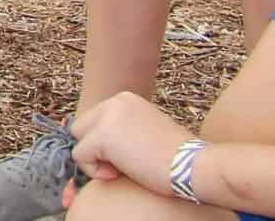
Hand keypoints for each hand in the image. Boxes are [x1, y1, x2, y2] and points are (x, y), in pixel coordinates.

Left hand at [70, 92, 189, 193]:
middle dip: (95, 149)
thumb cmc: (177, 157)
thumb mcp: (145, 132)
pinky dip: (94, 171)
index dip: (104, 143)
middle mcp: (114, 102)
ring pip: (79, 141)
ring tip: (121, 169)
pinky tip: (118, 174)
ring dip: (95, 160)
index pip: (95, 120)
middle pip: (82, 127)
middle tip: (121, 165)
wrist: (195, 165)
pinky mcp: (102, 136)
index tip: (128, 156)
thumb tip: (94, 142)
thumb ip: (121, 130)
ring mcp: (107, 117)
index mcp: (125, 99)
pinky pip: (80, 157)